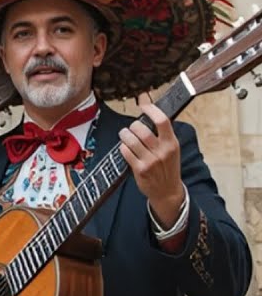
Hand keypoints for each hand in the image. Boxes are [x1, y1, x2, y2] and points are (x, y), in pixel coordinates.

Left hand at [119, 94, 184, 227]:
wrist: (168, 191)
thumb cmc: (168, 167)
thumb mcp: (172, 149)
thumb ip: (163, 135)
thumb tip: (150, 114)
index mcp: (172, 143)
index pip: (162, 121)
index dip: (151, 109)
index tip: (143, 104)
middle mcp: (162, 151)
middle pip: (142, 129)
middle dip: (133, 126)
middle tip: (131, 127)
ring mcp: (150, 160)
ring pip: (131, 140)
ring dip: (124, 135)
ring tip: (125, 135)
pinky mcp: (140, 169)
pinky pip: (125, 152)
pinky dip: (123, 147)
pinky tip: (125, 148)